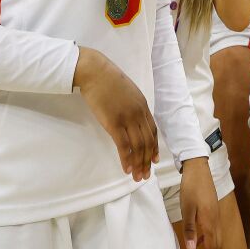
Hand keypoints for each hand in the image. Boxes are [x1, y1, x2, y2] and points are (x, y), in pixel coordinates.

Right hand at [73, 47, 158, 180]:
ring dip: (138, 164)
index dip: (154, 147)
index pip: (153, 131)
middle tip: (145, 175)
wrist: (95, 72)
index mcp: (143, 105)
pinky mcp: (114, 123)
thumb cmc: (108, 79)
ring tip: (137, 176)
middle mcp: (139, 113)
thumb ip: (132, 104)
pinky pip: (124, 145)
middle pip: (147, 141)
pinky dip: (126, 159)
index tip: (154, 159)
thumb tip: (131, 116)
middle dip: (147, 160)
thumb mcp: (127, 91)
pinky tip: (126, 168)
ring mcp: (127, 118)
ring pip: (138, 146)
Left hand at [177, 158, 221, 248]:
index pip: (211, 247)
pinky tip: (198, 244)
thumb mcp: (186, 208)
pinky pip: (213, 232)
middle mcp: (216, 221)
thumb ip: (190, 229)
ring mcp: (216, 216)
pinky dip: (207, 242)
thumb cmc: (191, 187)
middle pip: (217, 247)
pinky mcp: (213, 212)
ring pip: (216, 240)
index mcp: (210, 221)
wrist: (198, 168)